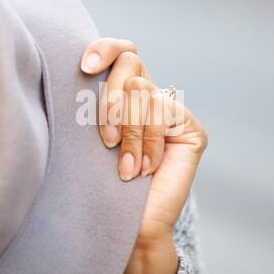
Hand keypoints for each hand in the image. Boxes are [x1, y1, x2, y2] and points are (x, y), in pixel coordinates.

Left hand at [80, 39, 208, 273]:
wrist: (124, 223)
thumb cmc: (97, 179)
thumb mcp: (85, 130)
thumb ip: (89, 96)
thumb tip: (82, 64)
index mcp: (122, 91)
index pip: (121, 51)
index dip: (105, 49)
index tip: (86, 68)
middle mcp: (149, 95)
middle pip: (131, 62)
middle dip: (110, 98)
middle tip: (105, 138)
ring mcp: (171, 111)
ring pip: (143, 89)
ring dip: (129, 131)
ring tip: (124, 164)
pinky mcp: (190, 129)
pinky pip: (163, 113)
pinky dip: (149, 143)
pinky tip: (144, 169)